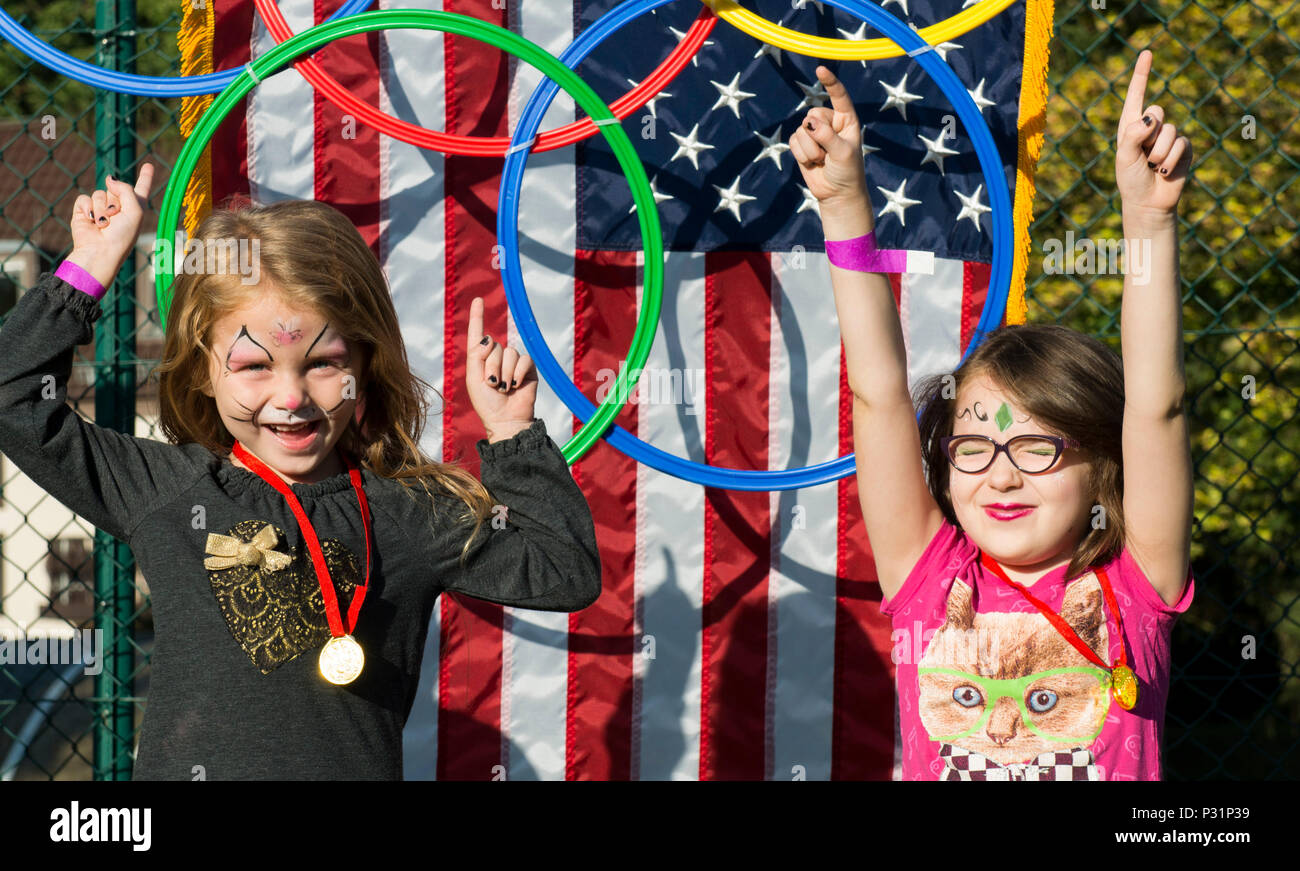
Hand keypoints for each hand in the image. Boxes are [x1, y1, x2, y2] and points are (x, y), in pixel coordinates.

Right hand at [66, 162, 156, 287]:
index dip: (145, 176)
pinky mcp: (85, 211)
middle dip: (116, 201)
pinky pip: (84, 198)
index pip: (142, 187)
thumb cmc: (122, 236)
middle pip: (116, 188)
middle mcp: (120, 206)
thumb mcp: (135, 211)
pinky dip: (88, 208)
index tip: (149, 165)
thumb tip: (109, 179)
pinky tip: (92, 222)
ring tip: (105, 224)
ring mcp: (101, 208)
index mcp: (137, 207)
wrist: (100, 252)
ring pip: (100, 192)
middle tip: (116, 219)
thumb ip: (126, 189)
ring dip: (102, 208)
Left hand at [466, 296, 537, 440]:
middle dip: (491, 366)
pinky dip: (517, 372)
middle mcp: (497, 358)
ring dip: (504, 372)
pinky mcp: (528, 368)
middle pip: (494, 345)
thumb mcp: (474, 379)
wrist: (506, 420)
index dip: (477, 316)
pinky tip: (515, 385)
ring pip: (509, 352)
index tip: (478, 299)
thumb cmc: (487, 403)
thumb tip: (488, 338)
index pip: (478, 334)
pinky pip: (523, 359)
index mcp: (480, 359)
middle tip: (493, 385)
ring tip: (504, 388)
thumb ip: (476, 356)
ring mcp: (513, 363)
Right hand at [789, 65, 867, 208]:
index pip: (839, 96)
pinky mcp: (802, 144)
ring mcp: (814, 132)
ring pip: (801, 130)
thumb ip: (828, 136)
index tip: (820, 70)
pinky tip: (812, 163)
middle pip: (813, 115)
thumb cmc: (847, 172)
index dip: (830, 83)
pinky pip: (793, 141)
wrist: (836, 194)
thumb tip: (808, 124)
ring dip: (810, 150)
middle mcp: (830, 122)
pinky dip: (801, 154)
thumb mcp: (843, 153)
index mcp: (847, 120)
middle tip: (827, 153)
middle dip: (817, 136)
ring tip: (821, 160)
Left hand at [1115, 50, 1191, 217]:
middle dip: (1150, 134)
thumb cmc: (1131, 180)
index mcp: (1130, 126)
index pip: (1137, 95)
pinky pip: (1182, 144)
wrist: (1148, 203)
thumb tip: (1151, 117)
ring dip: (1159, 153)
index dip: (1142, 74)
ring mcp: (1169, 137)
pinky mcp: (1184, 148)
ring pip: (1170, 130)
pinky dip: (1171, 160)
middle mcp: (1150, 127)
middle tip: (1144, 155)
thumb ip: (1133, 135)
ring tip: (1153, 167)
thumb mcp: (1125, 157)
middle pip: (1157, 110)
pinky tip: (1165, 171)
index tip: (1146, 53)